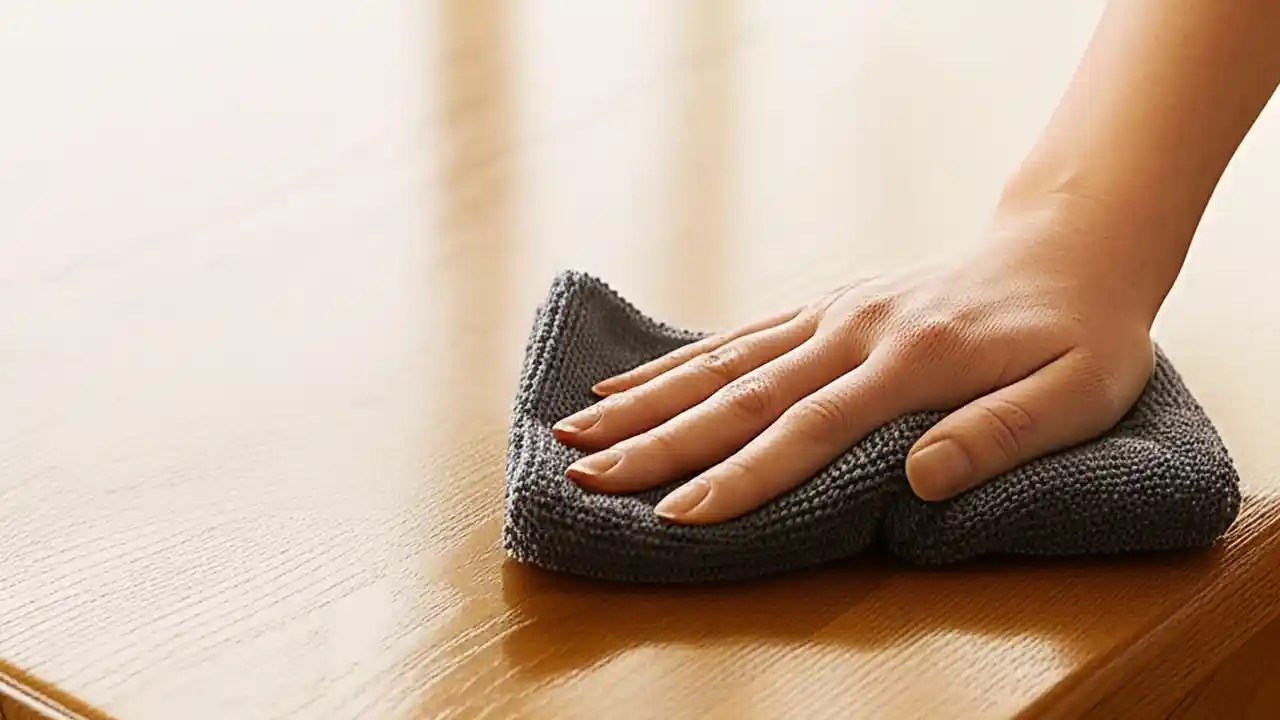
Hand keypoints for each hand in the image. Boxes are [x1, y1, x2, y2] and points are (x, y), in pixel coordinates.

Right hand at [553, 207, 1157, 523]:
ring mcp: (832, 313)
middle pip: (740, 395)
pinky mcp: (824, 305)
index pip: (808, 430)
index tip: (675, 516)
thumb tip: (919, 481)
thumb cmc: (1081, 333)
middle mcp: (854, 331)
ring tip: (575, 431)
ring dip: (646, 401)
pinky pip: (738, 336)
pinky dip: (677, 362)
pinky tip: (628, 383)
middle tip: (586, 477)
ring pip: (722, 363)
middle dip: (658, 442)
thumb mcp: (1078, 392)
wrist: (1067, 247)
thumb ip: (1001, 434)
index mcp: (912, 361)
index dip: (741, 478)